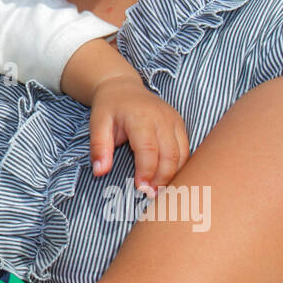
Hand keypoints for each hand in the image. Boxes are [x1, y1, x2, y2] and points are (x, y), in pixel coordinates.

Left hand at [89, 75, 189, 193]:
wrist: (122, 87)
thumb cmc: (109, 107)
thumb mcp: (97, 124)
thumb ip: (99, 148)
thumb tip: (99, 172)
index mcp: (141, 117)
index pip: (149, 149)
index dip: (147, 171)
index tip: (141, 188)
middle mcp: (162, 118)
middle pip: (170, 154)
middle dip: (162, 178)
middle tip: (151, 195)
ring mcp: (174, 120)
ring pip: (182, 154)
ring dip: (173, 175)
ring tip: (160, 191)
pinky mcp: (180, 124)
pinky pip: (186, 149)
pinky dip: (180, 167)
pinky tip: (169, 179)